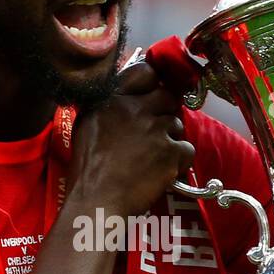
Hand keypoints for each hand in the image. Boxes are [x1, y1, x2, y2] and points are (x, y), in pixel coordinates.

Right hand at [67, 61, 194, 217]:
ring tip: (154, 157)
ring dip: (171, 139)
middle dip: (165, 113)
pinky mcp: (170, 152)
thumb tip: (123, 98)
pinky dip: (179, 161)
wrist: (97, 200)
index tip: (152, 99)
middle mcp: (136, 109)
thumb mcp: (87, 125)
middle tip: (156, 133)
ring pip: (178, 124)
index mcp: (112, 99)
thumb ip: (106, 106)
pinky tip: (163, 171)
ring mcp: (155, 129)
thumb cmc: (87, 168)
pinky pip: (187, 149)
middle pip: (167, 98)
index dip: (153, 86)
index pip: (146, 73)